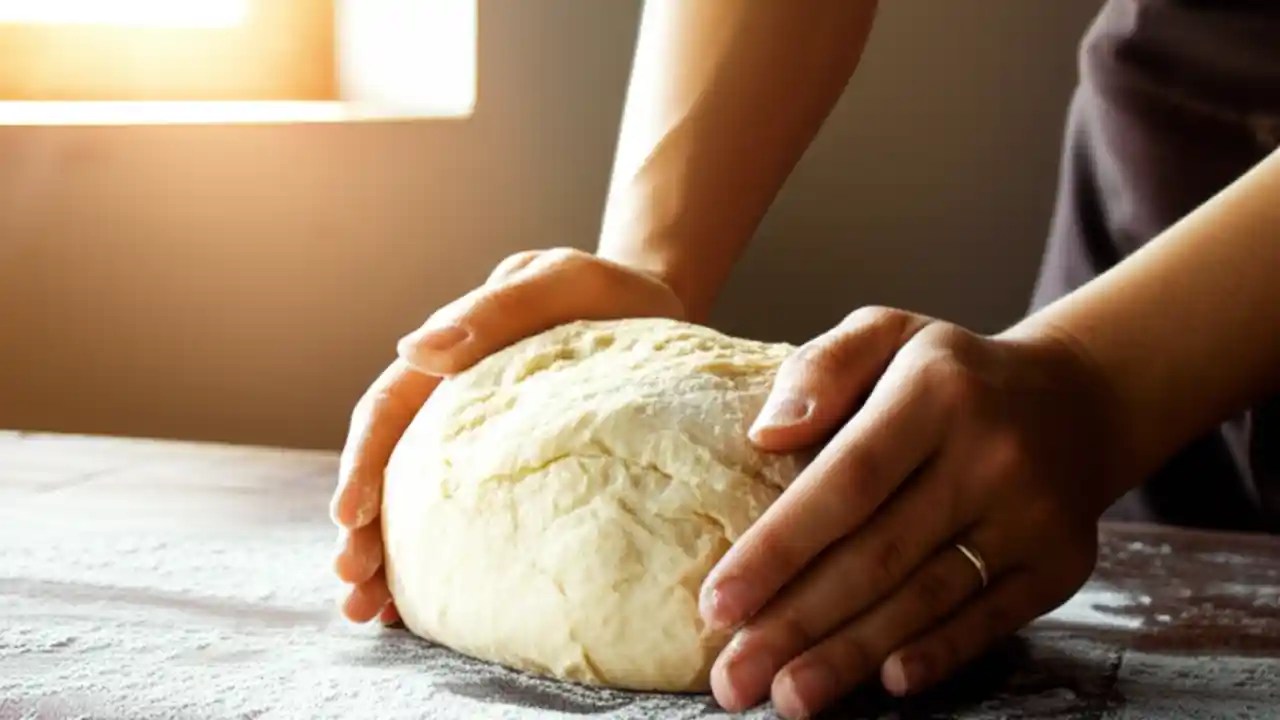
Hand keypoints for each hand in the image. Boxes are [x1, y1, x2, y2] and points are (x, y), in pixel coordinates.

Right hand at [330, 248, 683, 622]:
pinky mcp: (518, 476)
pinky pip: (474, 523)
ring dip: (389, 560)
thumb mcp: (557, 280)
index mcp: (451, 358)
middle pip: (392, 471)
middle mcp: (453, 407)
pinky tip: (420, 612)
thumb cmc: (609, 294)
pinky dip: (442, 567)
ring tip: (369, 613)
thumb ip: (494, 310)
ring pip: (420, 506)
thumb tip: (412, 349)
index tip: (349, 518)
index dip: (363, 463)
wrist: (660, 311)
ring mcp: (482, 446)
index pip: (389, 411)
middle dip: (363, 531)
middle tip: (353, 585)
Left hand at [699, 307, 1126, 716]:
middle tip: (732, 680)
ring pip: (926, 597)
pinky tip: (884, 680)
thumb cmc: (948, 372)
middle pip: (877, 555)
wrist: (1077, 398)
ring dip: (851, 655)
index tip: (717, 604)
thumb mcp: (886, 332)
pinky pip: (990, 619)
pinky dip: (937, 653)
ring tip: (789, 698)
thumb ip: (821, 369)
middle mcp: (990, 454)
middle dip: (795, 623)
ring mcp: (1032, 514)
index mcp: (935, 391)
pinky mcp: (1062, 562)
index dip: (778, 549)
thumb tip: (765, 435)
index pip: (845, 481)